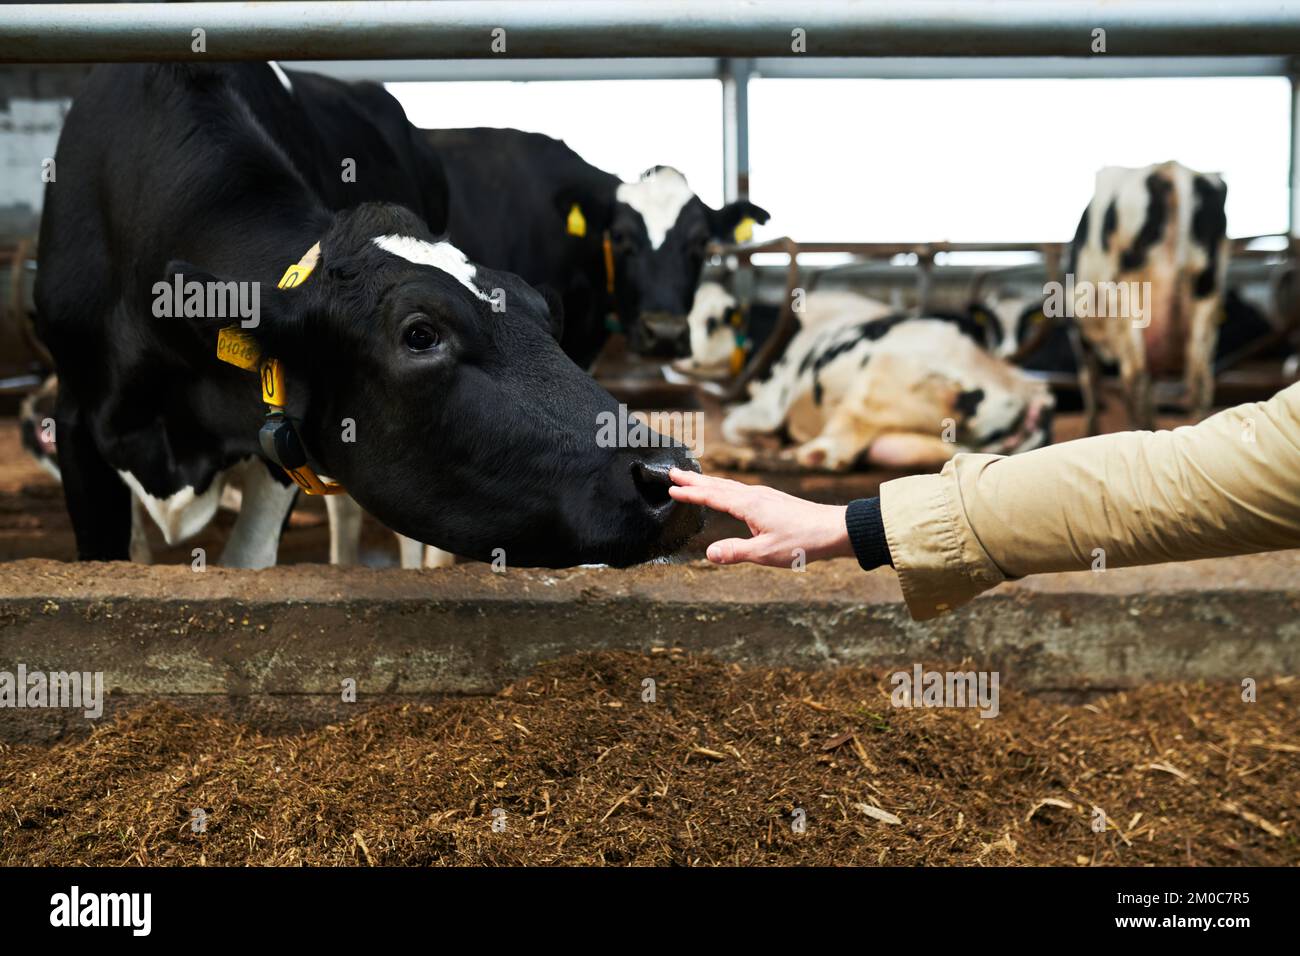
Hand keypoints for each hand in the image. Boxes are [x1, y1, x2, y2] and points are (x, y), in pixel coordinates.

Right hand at [668, 468, 854, 566]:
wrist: (835, 530)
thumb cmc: (804, 541)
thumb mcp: (766, 553)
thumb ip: (736, 552)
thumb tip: (708, 553)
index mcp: (749, 505)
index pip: (712, 497)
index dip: (690, 493)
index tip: (670, 488)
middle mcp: (754, 495)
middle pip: (718, 485)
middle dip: (694, 479)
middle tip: (672, 472)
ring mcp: (765, 496)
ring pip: (729, 485)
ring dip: (709, 482)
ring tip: (693, 479)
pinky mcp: (772, 500)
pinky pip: (740, 489)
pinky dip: (725, 487)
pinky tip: (728, 492)